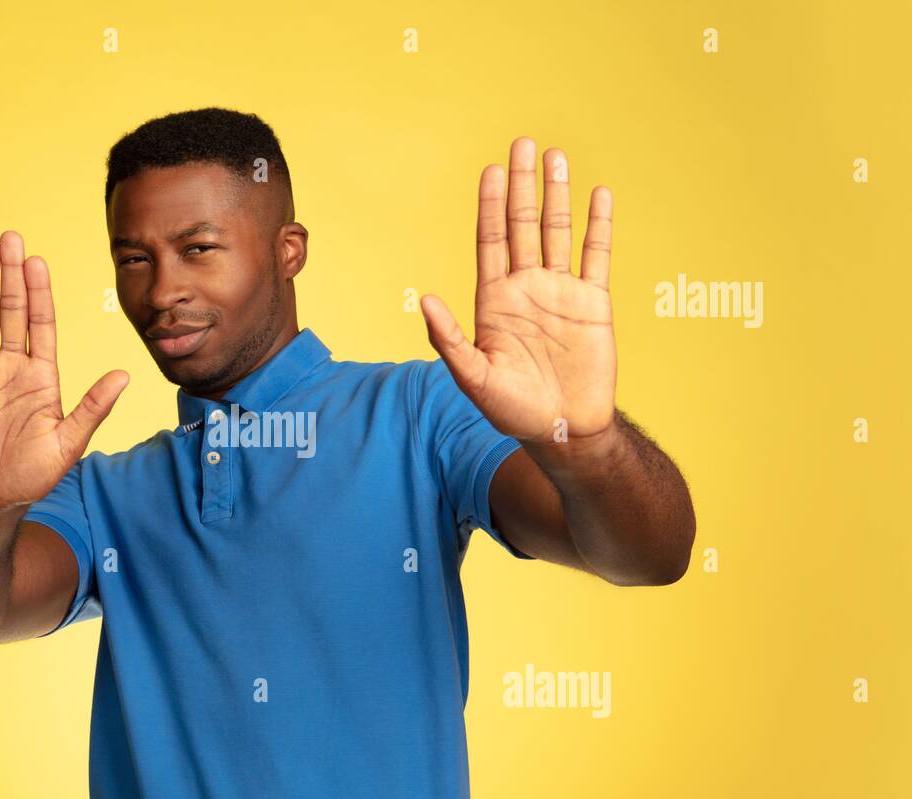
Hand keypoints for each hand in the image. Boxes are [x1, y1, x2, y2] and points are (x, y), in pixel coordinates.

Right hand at [0, 230, 127, 510]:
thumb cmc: (31, 476)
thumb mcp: (68, 442)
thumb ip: (92, 407)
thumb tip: (124, 375)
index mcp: (41, 376)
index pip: (41, 323)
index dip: (39, 292)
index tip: (38, 262)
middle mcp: (11, 367)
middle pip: (12, 311)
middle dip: (12, 275)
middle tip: (11, 238)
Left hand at [420, 137, 616, 444]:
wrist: (563, 430)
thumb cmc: (513, 410)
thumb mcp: (474, 378)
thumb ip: (449, 340)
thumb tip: (426, 300)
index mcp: (494, 301)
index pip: (491, 241)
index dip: (491, 205)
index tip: (490, 170)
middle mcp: (526, 288)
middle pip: (523, 225)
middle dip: (522, 185)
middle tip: (521, 143)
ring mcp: (560, 292)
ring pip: (558, 232)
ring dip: (557, 195)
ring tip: (556, 156)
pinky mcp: (593, 303)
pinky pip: (596, 256)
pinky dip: (598, 225)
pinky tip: (598, 194)